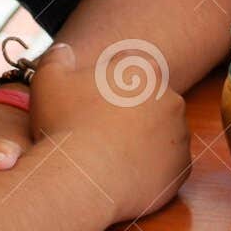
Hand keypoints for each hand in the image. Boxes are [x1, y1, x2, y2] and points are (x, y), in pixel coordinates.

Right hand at [29, 42, 190, 223]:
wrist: (83, 179)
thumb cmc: (65, 126)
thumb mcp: (49, 81)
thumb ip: (58, 59)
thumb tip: (64, 51)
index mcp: (143, 71)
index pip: (132, 68)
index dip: (112, 83)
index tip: (95, 101)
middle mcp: (170, 98)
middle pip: (151, 100)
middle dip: (131, 112)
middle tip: (101, 131)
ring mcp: (179, 134)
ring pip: (162, 133)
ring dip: (145, 140)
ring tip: (112, 155)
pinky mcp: (182, 167)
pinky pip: (168, 165)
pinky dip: (152, 169)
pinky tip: (125, 174)